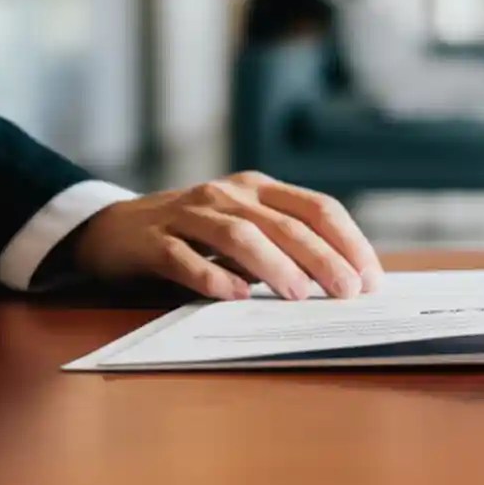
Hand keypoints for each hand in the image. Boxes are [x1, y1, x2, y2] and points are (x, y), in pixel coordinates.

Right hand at [70, 171, 381, 300]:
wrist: (112, 228)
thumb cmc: (195, 235)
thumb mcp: (245, 230)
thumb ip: (285, 247)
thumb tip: (343, 283)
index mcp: (260, 188)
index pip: (318, 208)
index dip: (348, 241)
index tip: (371, 278)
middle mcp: (229, 194)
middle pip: (286, 224)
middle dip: (323, 258)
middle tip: (348, 291)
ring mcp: (189, 213)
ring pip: (240, 235)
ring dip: (275, 265)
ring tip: (300, 295)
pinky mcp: (152, 239)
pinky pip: (184, 257)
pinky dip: (212, 277)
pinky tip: (235, 296)